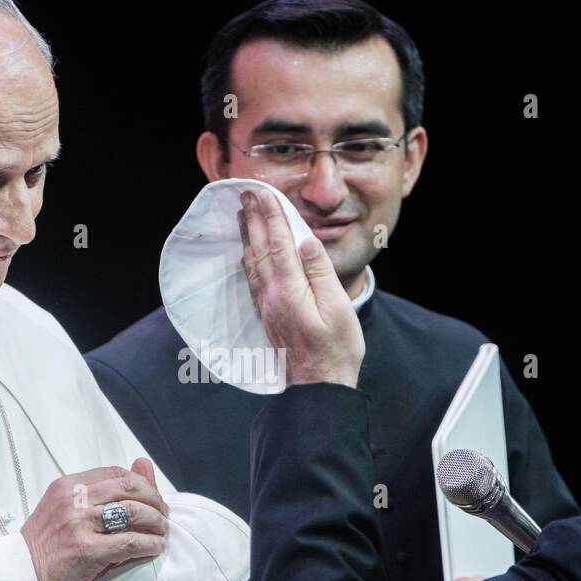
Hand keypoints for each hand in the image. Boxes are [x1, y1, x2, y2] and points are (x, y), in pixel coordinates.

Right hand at [21, 457, 169, 580]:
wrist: (19, 576)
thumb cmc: (44, 545)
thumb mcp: (66, 508)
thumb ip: (101, 490)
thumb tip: (143, 464)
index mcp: (69, 486)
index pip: (116, 473)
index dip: (141, 484)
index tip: (152, 498)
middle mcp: (74, 499)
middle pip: (129, 488)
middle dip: (154, 500)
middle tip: (163, 514)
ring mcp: (79, 524)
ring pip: (133, 512)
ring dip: (156, 522)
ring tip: (161, 532)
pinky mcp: (87, 550)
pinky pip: (130, 542)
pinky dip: (149, 544)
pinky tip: (154, 548)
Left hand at [238, 188, 364, 387]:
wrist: (318, 387)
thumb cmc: (336, 349)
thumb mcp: (337, 308)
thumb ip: (320, 273)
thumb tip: (305, 242)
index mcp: (290, 291)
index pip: (278, 244)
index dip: (272, 216)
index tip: (265, 193)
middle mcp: (272, 296)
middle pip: (259, 249)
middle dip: (254, 219)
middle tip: (246, 194)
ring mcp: (267, 306)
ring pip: (252, 263)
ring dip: (248, 236)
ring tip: (243, 216)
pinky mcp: (267, 315)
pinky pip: (252, 279)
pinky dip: (248, 259)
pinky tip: (247, 253)